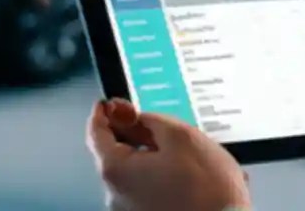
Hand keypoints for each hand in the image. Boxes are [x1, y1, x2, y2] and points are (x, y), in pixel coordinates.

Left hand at [85, 99, 250, 210]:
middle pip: (117, 153)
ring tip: (189, 155)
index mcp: (117, 172)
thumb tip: (137, 116)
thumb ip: (151, 119)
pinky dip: (164, 176)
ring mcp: (132, 210)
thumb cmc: (208, 191)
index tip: (112, 103)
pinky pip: (148, 189)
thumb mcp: (181, 135)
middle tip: (159, 125)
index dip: (106, 111)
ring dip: (155, 157)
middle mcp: (117, 195)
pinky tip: (189, 173)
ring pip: (136, 171)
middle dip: (137, 135)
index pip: (96, 132)